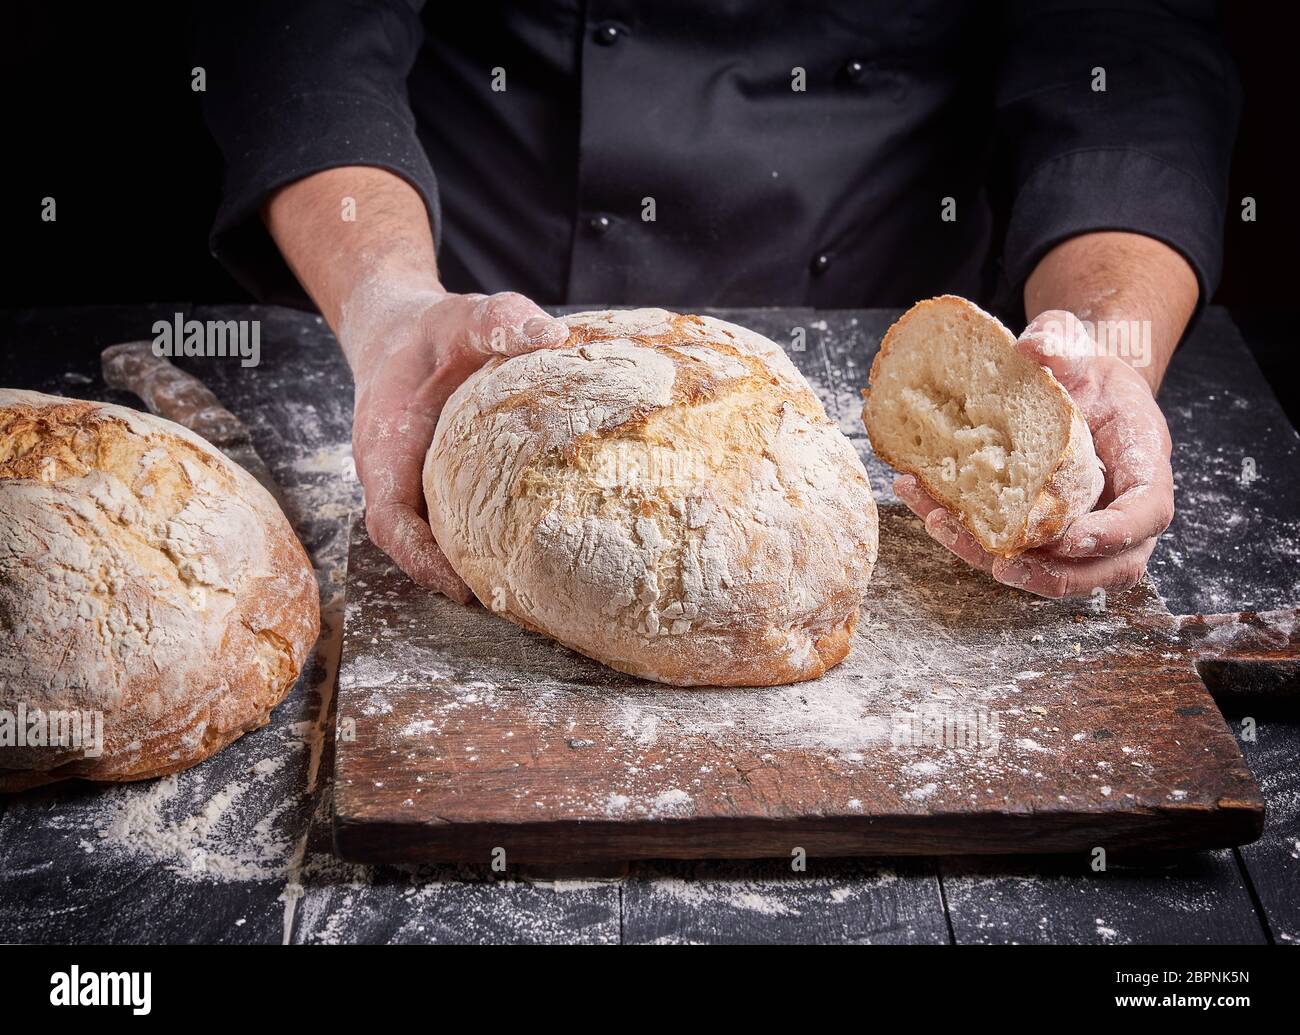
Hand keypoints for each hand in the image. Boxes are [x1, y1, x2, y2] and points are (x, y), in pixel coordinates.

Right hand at [342, 285, 567, 600]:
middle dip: (453, 577)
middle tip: (511, 603)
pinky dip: (482, 538)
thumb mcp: (460, 317)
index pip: (390, 521)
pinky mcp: (439, 484)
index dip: (421, 559)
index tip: (460, 586)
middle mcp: (396, 476)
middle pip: (414, 545)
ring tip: (524, 591)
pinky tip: (529, 547)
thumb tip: (554, 336)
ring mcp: (416, 485)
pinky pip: (454, 519)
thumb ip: (499, 321)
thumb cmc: (429, 330)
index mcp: (385, 447)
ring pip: (434, 538)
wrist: (400, 330)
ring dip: (469, 565)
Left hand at [895, 309, 1173, 598]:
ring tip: (947, 532)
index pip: (1147, 511)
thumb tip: (1033, 350)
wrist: (1067, 382)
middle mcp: (1120, 503)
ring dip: (1003, 565)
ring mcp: (1085, 525)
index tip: (1073, 540)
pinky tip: (925, 507)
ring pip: (1060, 569)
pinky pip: (1016, 548)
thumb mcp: (1072, 340)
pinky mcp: (1042, 531)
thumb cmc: (1079, 366)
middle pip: (1111, 564)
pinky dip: (971, 538)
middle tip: (1005, 570)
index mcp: (1143, 459)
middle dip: (1059, 576)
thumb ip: (1060, 341)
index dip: (1115, 533)